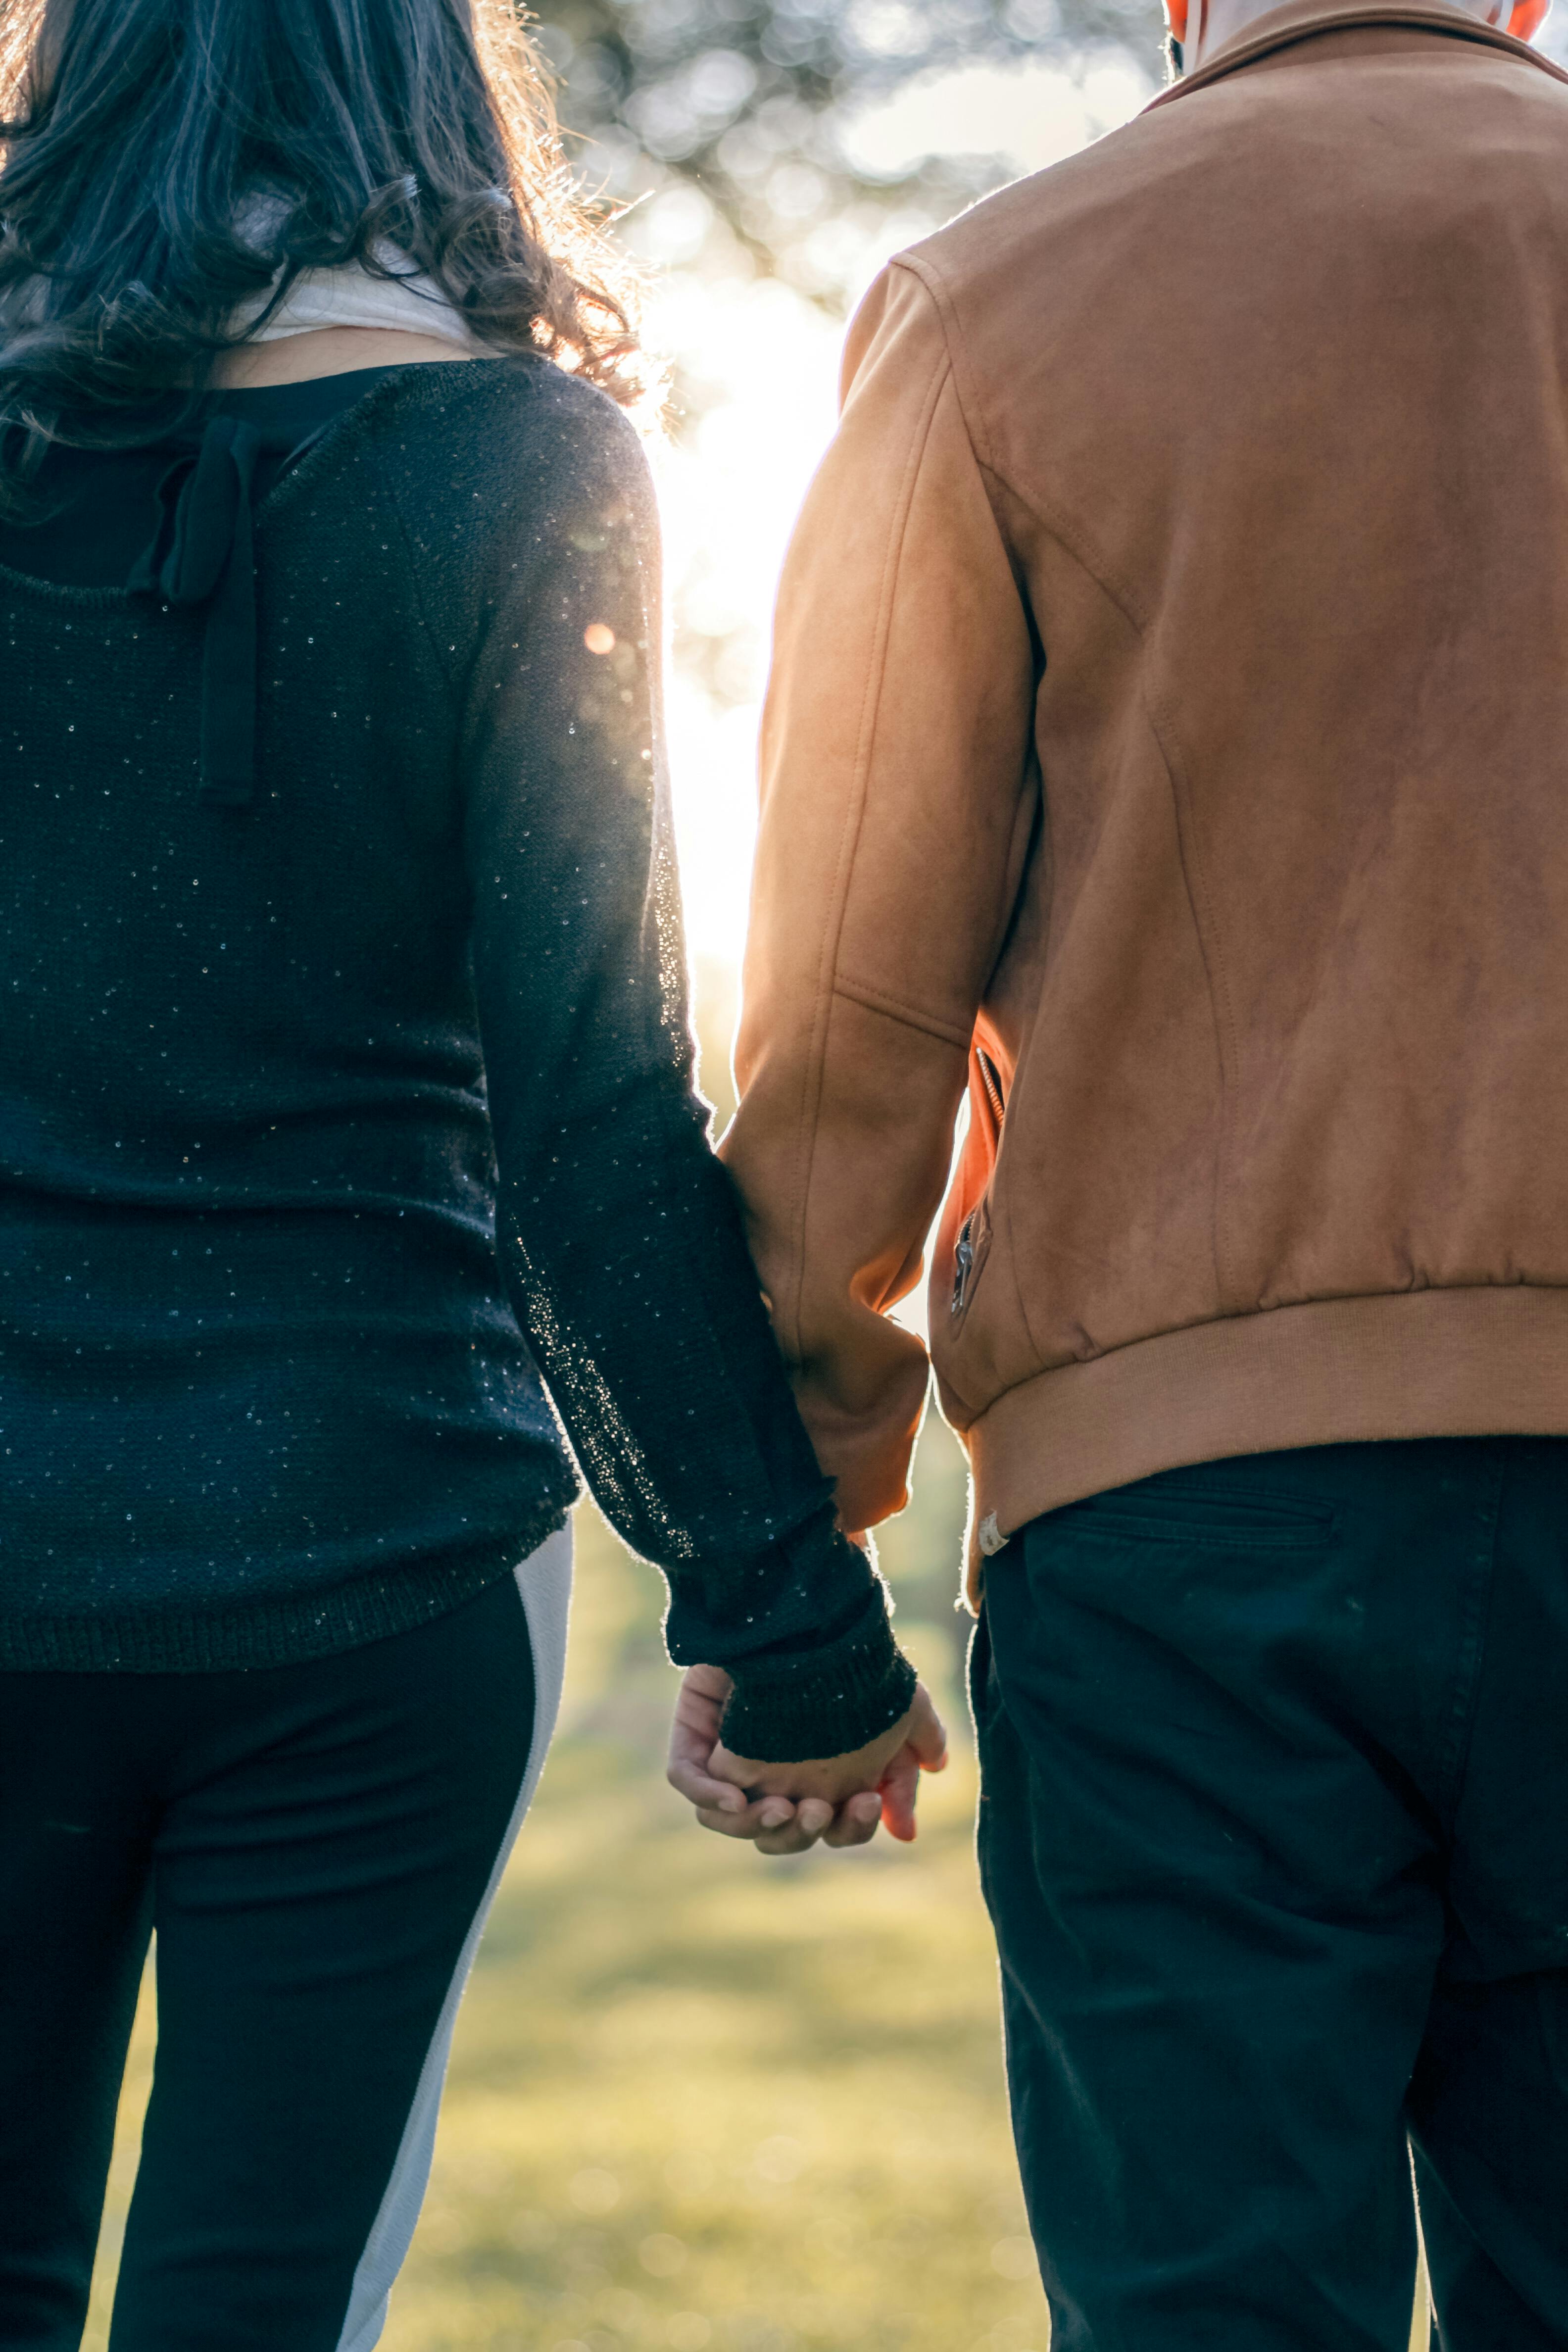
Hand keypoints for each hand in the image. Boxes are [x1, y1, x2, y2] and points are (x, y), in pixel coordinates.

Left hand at [667, 1664, 948, 1856]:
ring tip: (782, 1807)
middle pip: (783, 1834)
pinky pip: (693, 1783)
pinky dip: (711, 1798)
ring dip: (759, 1823)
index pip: (832, 1827)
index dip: (850, 1826)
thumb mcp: (901, 1713)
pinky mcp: (699, 1732)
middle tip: (817, 1805)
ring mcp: (733, 1760)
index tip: (868, 1800)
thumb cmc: (858, 1662)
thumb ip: (906, 1772)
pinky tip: (735, 1797)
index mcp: (821, 1780)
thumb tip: (905, 1834)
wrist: (811, 1610)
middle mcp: (775, 1776)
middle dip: (803, 1830)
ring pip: (735, 1819)